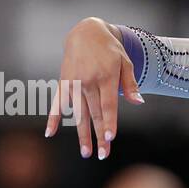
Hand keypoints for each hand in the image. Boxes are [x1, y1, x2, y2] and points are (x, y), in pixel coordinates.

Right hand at [46, 17, 144, 159]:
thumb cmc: (111, 50)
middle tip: (102, 154)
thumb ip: (131, 84)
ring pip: (78, 113)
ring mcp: (74, 83)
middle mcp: (88, 81)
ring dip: (82, 134)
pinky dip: (53, 118)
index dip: (109, 122)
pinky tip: (50, 133)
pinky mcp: (64, 83)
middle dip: (99, 135)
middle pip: (95, 113)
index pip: (108, 104)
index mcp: (106, 76)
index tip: (110, 138)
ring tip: (86, 152)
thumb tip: (139, 102)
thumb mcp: (125, 62)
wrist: (86, 32)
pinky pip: (57, 103)